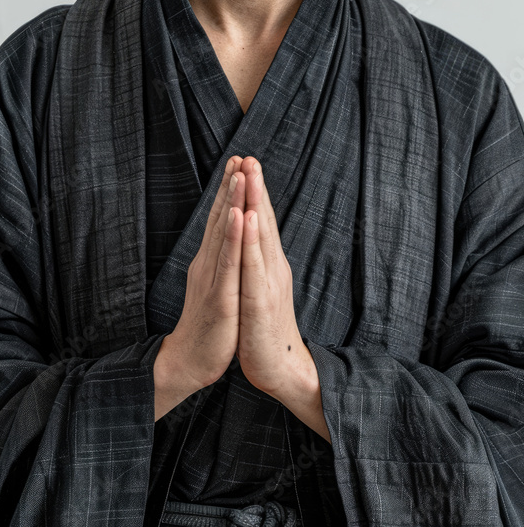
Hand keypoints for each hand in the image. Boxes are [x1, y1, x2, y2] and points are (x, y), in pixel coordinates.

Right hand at [167, 156, 245, 389]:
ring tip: (240, 174)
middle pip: (221, 217)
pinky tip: (238, 217)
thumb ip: (219, 261)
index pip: (220, 219)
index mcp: (210, 261)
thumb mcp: (214, 286)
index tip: (238, 163)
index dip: (229, 190)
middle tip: (240, 156)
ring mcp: (213, 277)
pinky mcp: (220, 296)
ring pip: (224, 233)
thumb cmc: (206, 326)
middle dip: (231, 186)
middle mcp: (208, 262)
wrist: (189, 361)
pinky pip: (227, 262)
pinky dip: (233, 237)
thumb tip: (225, 240)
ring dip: (232, 202)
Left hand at [234, 158, 310, 397]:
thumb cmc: (264, 329)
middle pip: (263, 220)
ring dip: (255, 203)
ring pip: (260, 236)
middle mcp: (272, 267)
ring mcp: (268, 282)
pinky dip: (250, 239)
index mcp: (268, 264)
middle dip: (256, 187)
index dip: (254, 192)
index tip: (245, 163)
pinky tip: (248, 218)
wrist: (281, 369)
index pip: (261, 221)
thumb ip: (257, 263)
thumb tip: (251, 240)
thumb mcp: (259, 289)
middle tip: (250, 157)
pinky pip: (253, 265)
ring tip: (249, 176)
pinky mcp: (261, 301)